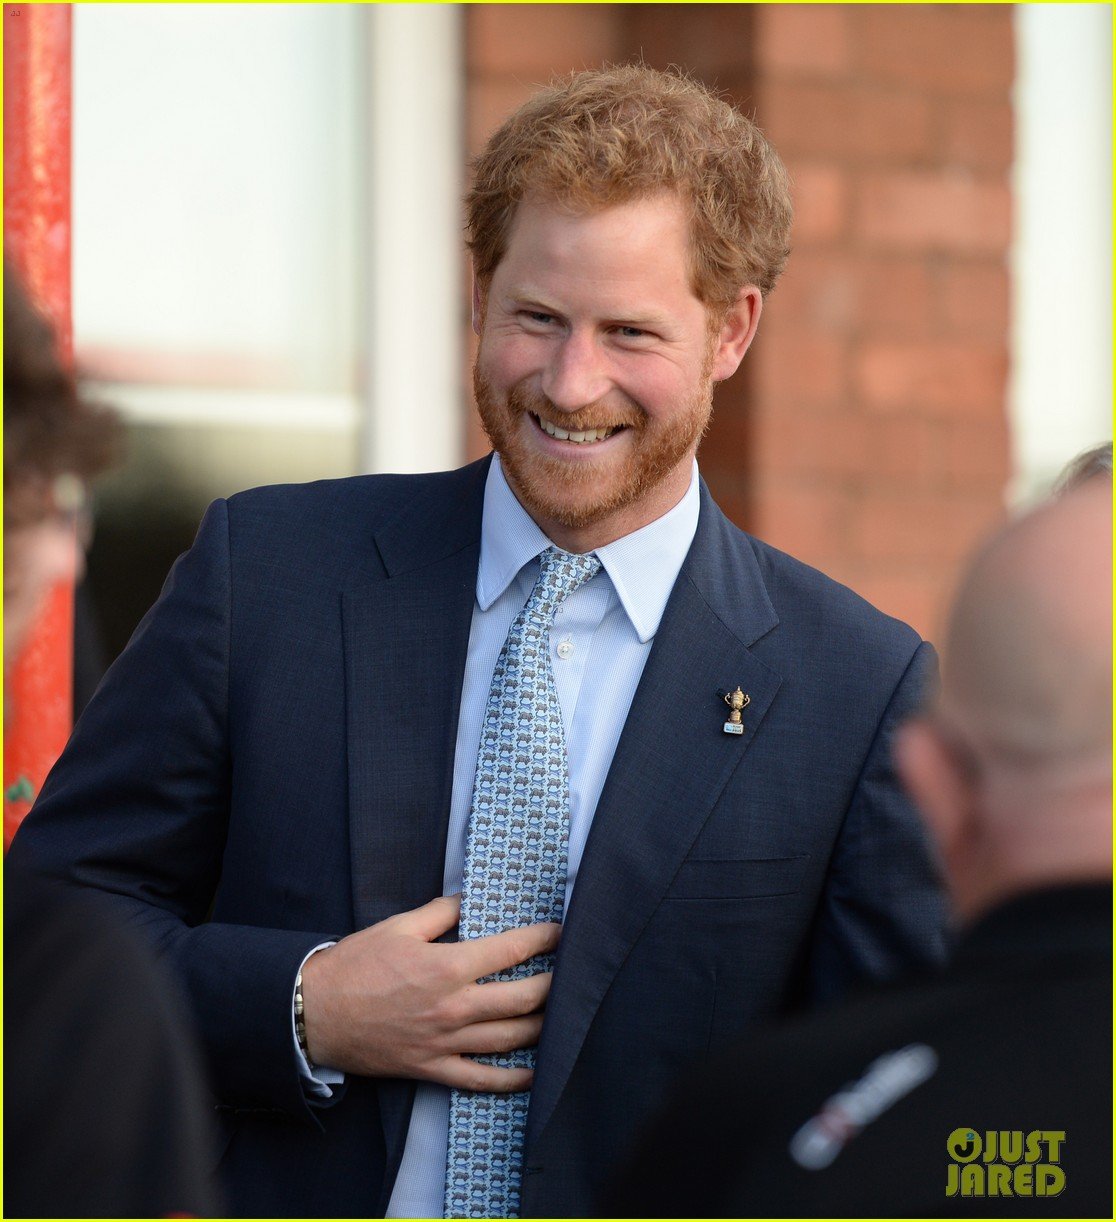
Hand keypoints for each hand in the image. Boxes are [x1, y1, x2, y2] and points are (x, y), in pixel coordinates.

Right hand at [300, 894, 559, 1090]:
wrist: (315, 1014)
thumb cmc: (356, 965)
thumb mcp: (399, 925)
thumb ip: (442, 911)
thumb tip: (470, 899)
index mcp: (447, 966)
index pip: (511, 951)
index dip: (543, 939)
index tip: (560, 931)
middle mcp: (453, 1007)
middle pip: (523, 998)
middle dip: (554, 984)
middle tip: (569, 971)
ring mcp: (445, 1042)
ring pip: (510, 1038)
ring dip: (541, 1026)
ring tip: (559, 1013)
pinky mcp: (432, 1068)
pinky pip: (479, 1079)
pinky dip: (511, 1079)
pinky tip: (534, 1072)